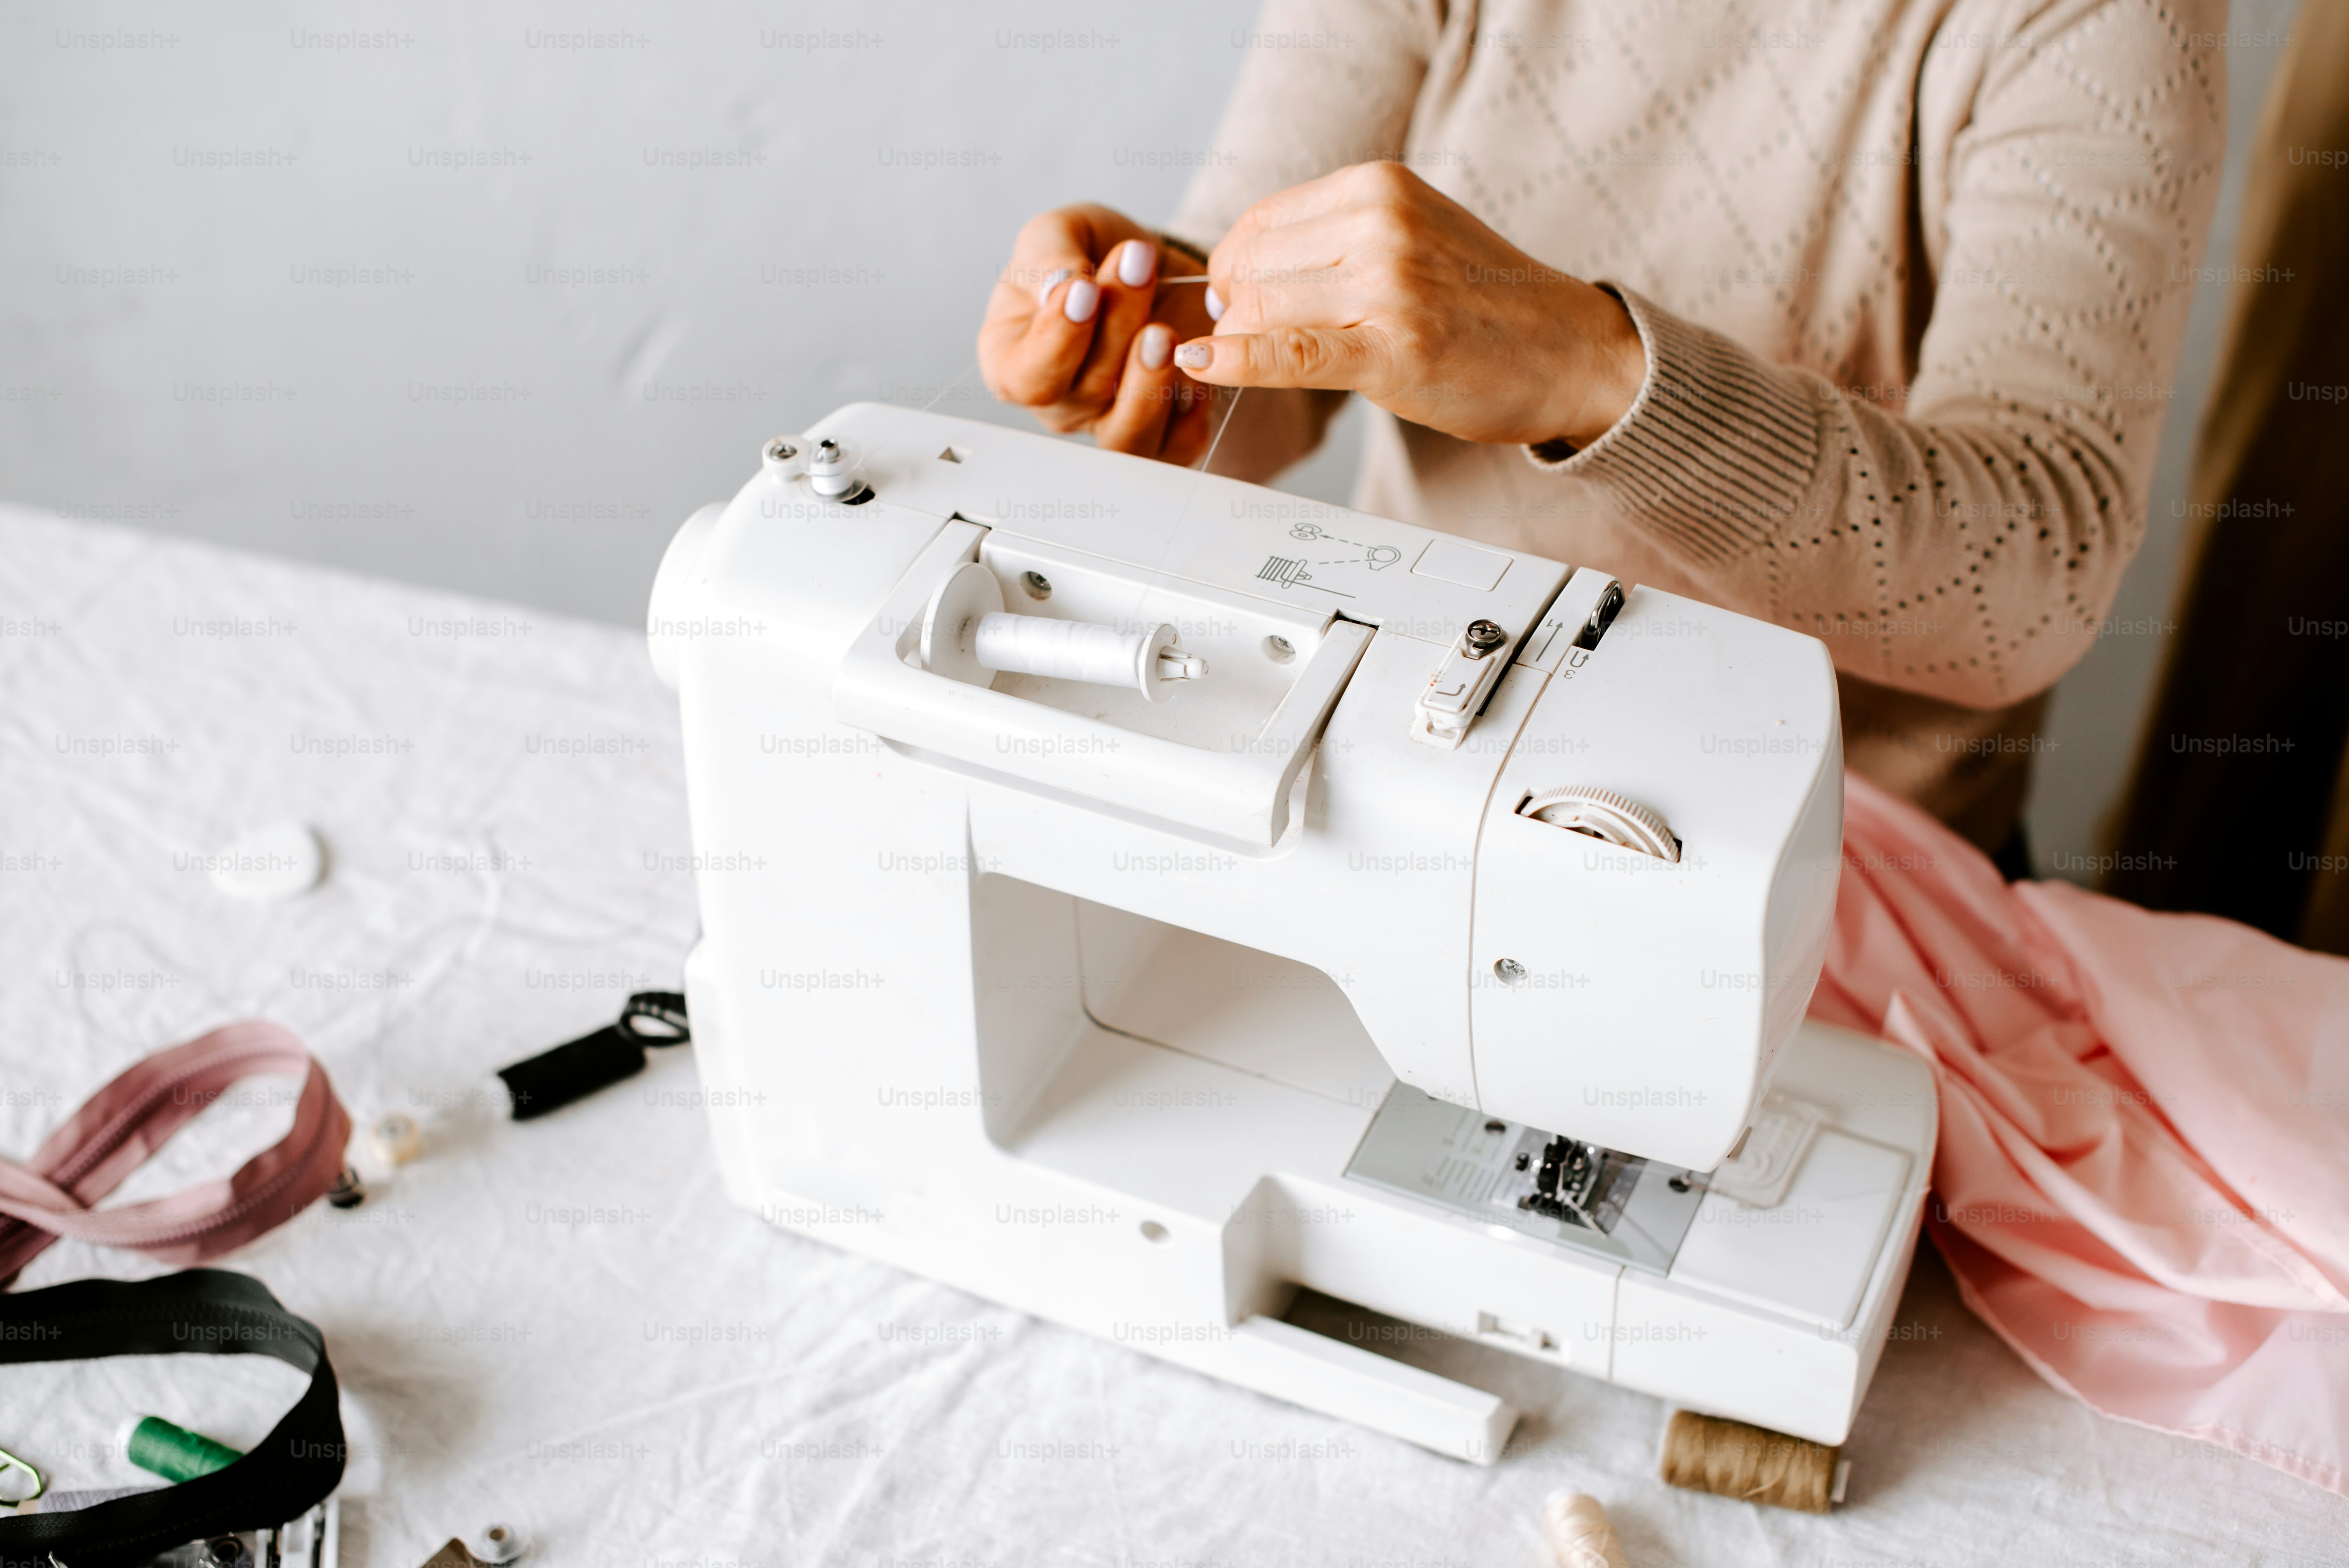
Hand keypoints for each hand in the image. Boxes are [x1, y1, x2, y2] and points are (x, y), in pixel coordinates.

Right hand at [977, 204, 1219, 463]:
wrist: (1148, 266)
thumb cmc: (1091, 254)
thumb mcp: (1060, 233)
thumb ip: (1048, 255)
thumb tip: (1059, 284)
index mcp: (1012, 361)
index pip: (1026, 377)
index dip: (1057, 339)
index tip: (1086, 288)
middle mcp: (1059, 404)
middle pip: (1085, 394)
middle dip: (1116, 328)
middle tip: (1138, 269)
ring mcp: (1109, 423)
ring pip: (1128, 435)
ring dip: (1150, 383)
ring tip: (1166, 329)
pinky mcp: (1163, 430)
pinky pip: (1177, 444)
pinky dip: (1192, 408)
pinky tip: (1197, 360)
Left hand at [1171, 162, 1646, 450]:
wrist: (1569, 350)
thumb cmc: (1484, 302)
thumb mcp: (1408, 235)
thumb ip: (1333, 239)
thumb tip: (1239, 270)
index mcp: (1379, 186)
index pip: (1260, 222)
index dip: (1236, 268)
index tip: (1240, 298)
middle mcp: (1381, 224)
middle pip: (1252, 267)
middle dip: (1236, 309)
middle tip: (1255, 336)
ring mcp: (1388, 285)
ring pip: (1261, 311)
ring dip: (1245, 344)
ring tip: (1274, 360)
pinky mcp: (1392, 351)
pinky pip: (1288, 356)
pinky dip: (1235, 362)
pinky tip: (1202, 367)